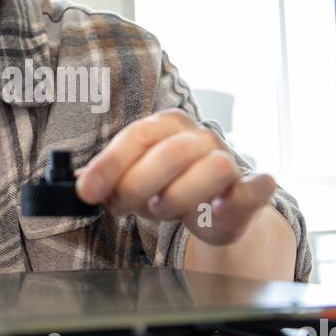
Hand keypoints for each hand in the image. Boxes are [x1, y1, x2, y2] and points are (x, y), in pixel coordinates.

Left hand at [75, 108, 277, 246]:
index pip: (137, 136)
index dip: (110, 164)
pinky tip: (221, 207)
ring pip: (213, 168)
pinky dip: (245, 194)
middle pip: (170, 152)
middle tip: (123, 206)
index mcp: (167, 126)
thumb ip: (109, 179)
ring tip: (161, 209)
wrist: (213, 210)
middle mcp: (199, 137)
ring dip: (179, 196)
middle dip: (138, 184)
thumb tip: (79, 184)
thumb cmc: (169, 187)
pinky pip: (257, 186)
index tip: (87, 191)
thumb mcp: (134, 179)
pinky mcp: (251, 189)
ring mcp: (229, 160)